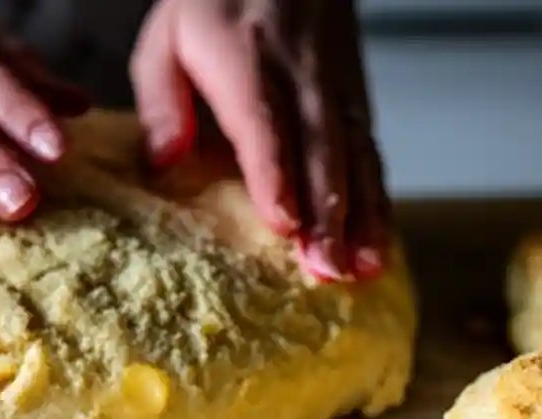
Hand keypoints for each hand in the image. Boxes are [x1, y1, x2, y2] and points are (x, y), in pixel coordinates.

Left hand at [131, 0, 389, 281]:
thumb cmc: (218, 6)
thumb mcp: (169, 35)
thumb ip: (162, 99)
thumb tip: (163, 161)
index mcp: (244, 60)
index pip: (264, 122)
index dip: (276, 173)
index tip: (283, 221)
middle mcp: (300, 77)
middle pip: (319, 150)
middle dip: (326, 214)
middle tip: (326, 269)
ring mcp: (337, 90)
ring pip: (355, 158)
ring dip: (361, 217)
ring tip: (360, 269)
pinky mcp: (358, 100)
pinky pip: (371, 155)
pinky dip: (379, 203)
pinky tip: (377, 245)